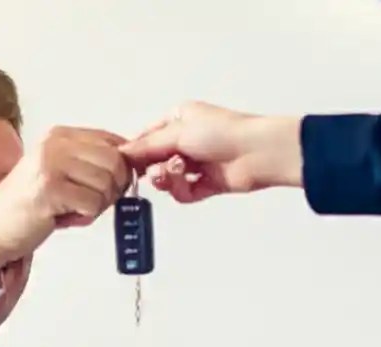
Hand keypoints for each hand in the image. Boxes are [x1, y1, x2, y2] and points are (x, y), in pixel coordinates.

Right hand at [0, 126, 130, 280]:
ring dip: (98, 205)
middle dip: (112, 189)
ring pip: (107, 185)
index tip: (111, 185)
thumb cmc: (31, 205)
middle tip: (90, 202)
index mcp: (60, 136)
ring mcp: (51, 164)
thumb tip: (132, 164)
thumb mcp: (61, 173)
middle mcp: (55, 144)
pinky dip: (85, 217)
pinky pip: (93, 204)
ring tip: (72, 209)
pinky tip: (64, 217)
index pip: (113, 142)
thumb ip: (91, 163)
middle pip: (116, 163)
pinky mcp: (49, 189)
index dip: (121, 168)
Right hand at [121, 102, 302, 202]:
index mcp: (178, 120)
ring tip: (179, 172)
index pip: (147, 137)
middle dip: (154, 167)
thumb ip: (147, 145)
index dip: (136, 151)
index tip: (126, 163)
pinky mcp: (207, 184)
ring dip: (168, 179)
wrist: (257, 152)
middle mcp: (186, 141)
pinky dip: (183, 191)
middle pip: (155, 161)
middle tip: (158, 169)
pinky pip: (184, 193)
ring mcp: (197, 163)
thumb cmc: (223, 132)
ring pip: (168, 178)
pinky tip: (190, 183)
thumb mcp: (177, 132)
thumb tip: (123, 151)